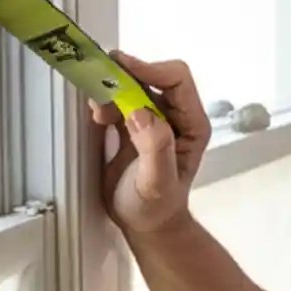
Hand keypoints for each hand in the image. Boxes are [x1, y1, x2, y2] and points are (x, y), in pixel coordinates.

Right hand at [89, 53, 212, 233]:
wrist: (145, 223)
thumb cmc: (156, 208)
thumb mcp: (157, 182)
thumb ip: (155, 148)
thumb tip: (140, 112)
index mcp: (192, 124)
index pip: (178, 80)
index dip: (150, 69)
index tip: (121, 68)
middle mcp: (177, 116)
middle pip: (154, 78)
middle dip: (127, 77)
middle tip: (101, 82)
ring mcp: (156, 119)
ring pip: (135, 87)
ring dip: (114, 90)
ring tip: (99, 112)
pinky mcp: (135, 125)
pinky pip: (121, 101)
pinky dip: (106, 102)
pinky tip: (98, 117)